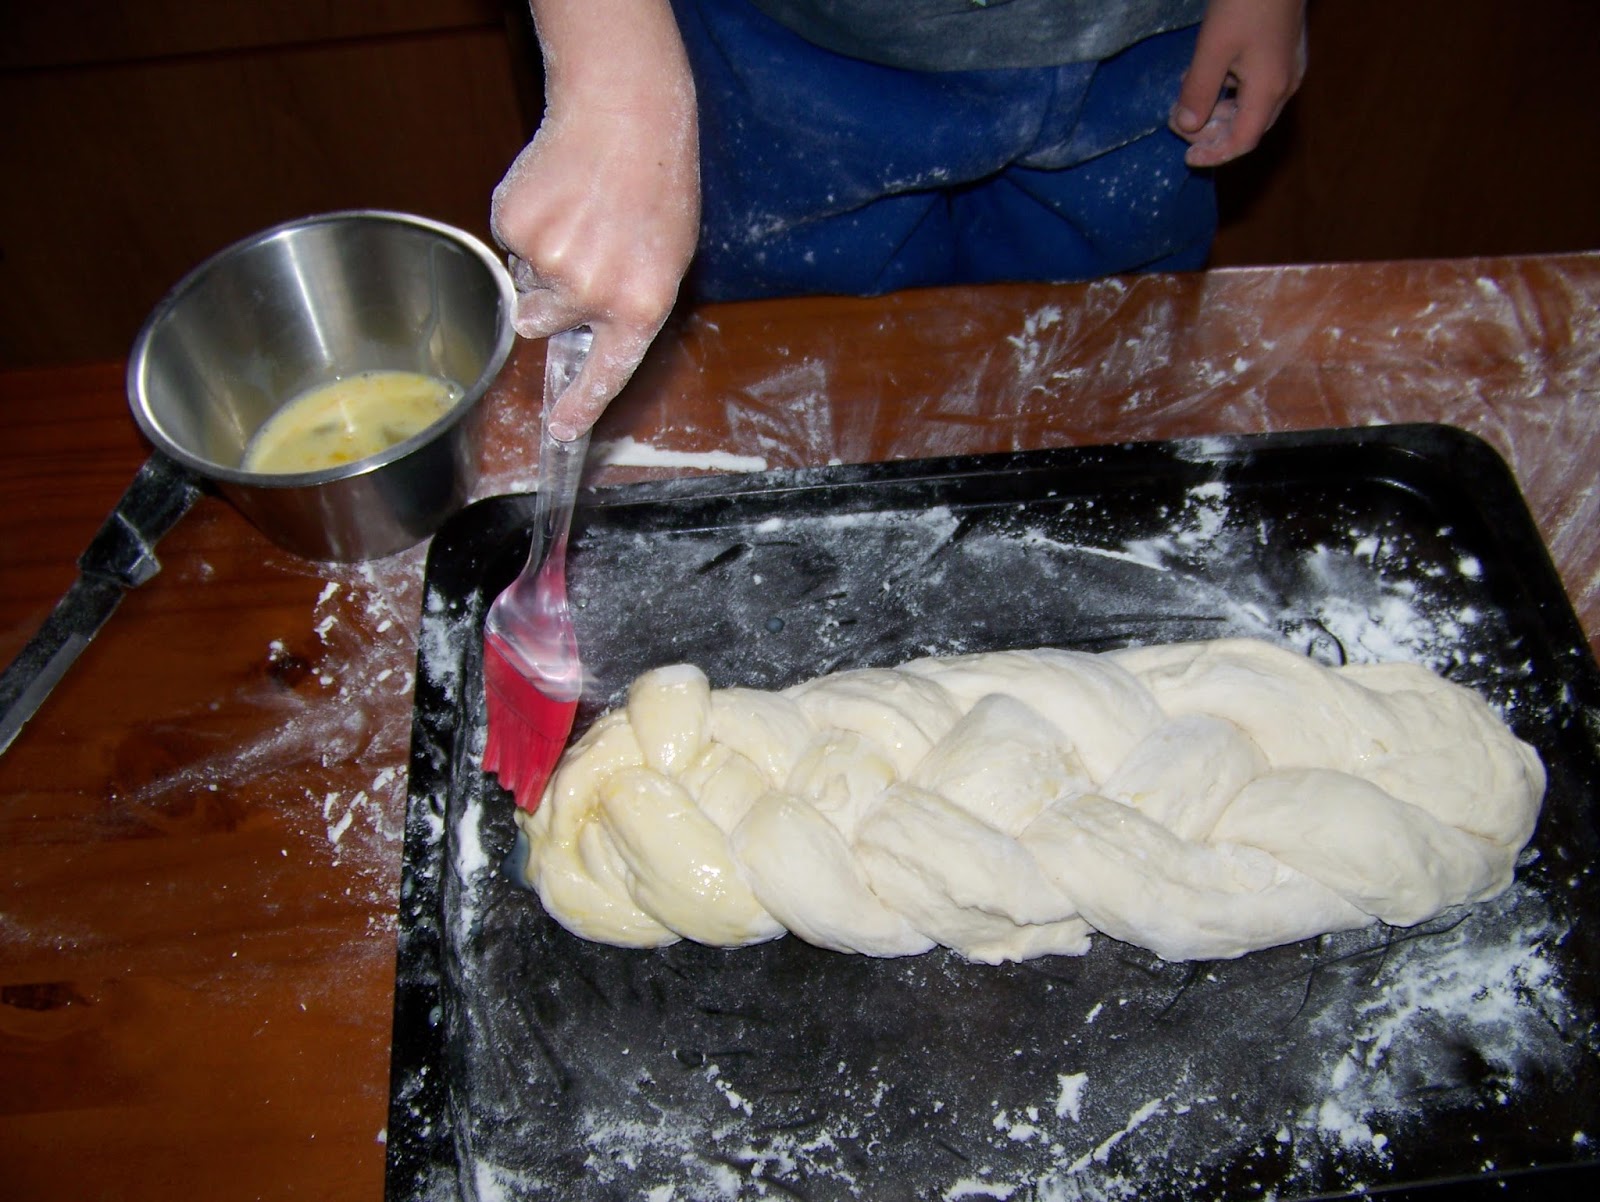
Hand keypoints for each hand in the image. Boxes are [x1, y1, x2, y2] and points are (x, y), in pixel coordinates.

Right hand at [490, 0, 699, 440]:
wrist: (626, 114)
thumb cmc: (655, 184)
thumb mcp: (663, 257)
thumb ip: (627, 302)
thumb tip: (585, 334)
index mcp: (640, 306)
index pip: (605, 371)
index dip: (580, 406)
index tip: (560, 431)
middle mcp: (594, 294)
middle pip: (543, 325)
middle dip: (550, 299)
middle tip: (579, 249)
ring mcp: (552, 262)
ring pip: (525, 283)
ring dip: (538, 260)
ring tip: (574, 216)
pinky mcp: (516, 227)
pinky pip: (509, 244)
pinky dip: (526, 222)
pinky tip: (557, 193)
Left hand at [1169, 0, 1306, 167]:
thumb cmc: (1245, 3)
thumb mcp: (1212, 48)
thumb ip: (1199, 90)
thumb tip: (1186, 127)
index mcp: (1269, 90)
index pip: (1242, 142)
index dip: (1214, 155)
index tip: (1187, 158)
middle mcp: (1285, 86)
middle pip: (1248, 128)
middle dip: (1211, 134)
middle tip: (1179, 120)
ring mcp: (1288, 70)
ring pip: (1251, 108)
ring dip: (1218, 112)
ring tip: (1187, 94)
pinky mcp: (1283, 55)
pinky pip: (1255, 88)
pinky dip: (1229, 94)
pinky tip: (1207, 77)